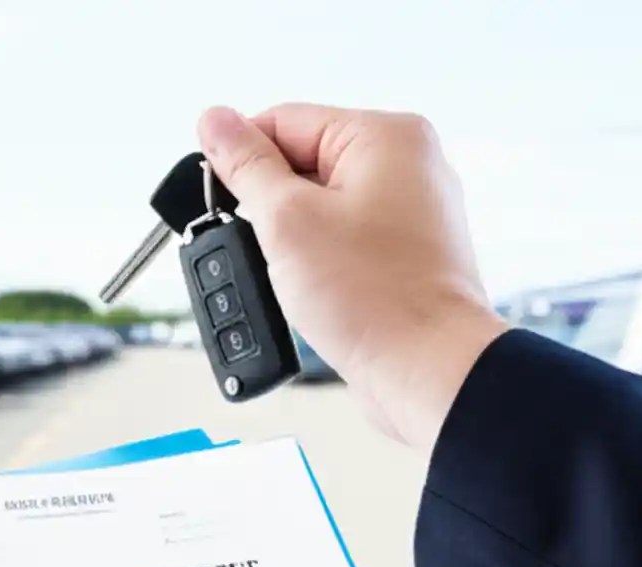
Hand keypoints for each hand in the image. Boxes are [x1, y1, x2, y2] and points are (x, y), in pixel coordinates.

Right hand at [197, 103, 507, 453]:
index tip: (217, 197)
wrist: (426, 370)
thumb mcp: (285, 220)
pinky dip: (316, 258)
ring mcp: (410, 209)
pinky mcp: (404, 251)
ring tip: (295, 270)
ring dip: (289, 236)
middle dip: (268, 204)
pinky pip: (342, 236)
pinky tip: (314, 286)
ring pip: (318, 204)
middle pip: (301, 161)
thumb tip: (215, 120)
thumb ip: (245, 165)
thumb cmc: (372, 297)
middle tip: (265, 244)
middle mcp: (407, 164)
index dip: (240, 160)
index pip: (283, 122)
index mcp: (385, 137)